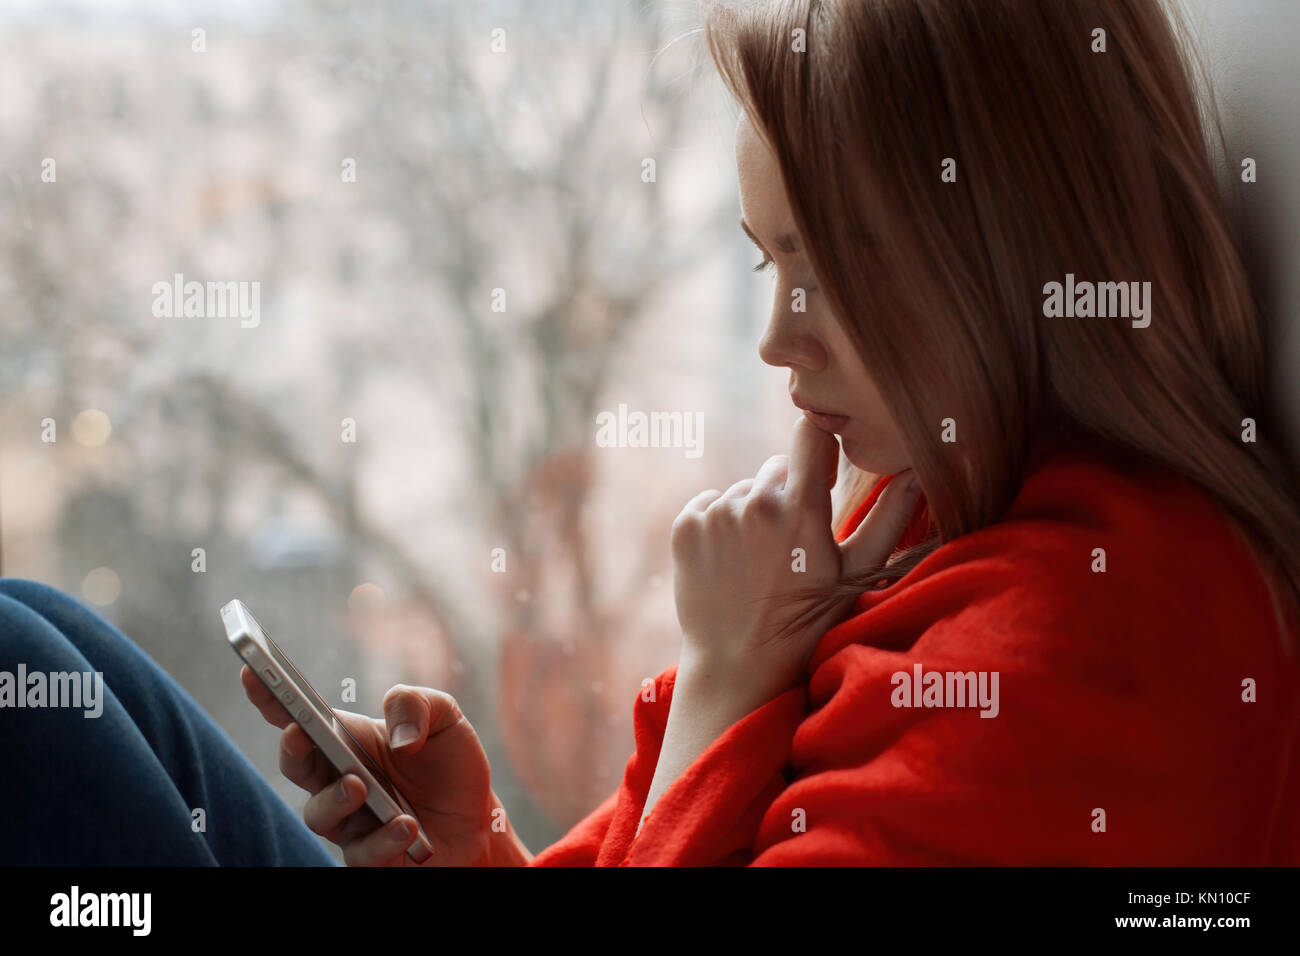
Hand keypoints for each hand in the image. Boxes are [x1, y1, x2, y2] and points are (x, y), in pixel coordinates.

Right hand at [242, 668, 528, 865]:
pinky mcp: (371, 856)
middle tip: (300, 733)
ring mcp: (350, 821)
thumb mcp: (444, 717)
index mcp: (348, 740)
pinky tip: (407, 825)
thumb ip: (417, 705)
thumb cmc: (449, 763)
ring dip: (335, 799)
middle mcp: (338, 780)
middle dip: (292, 749)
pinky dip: (383, 839)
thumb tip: (399, 736)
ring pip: (319, 816)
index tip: (251, 671)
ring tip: (359, 785)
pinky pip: (362, 854)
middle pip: (296, 766)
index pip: (299, 716)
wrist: (478, 819)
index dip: (270, 696)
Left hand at [670, 416, 922, 707]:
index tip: (824, 472)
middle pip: (777, 467)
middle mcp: (753, 504)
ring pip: (744, 490)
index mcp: (799, 509)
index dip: (820, 444)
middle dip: (789, 493)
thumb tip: (915, 472)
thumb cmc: (808, 624)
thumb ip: (888, 518)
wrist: (740, 666)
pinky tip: (733, 560)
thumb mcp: (856, 575)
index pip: (810, 432)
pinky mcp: (686, 527)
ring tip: (761, 560)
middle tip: (792, 543)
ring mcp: (715, 515)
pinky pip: (709, 503)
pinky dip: (720, 523)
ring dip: (754, 512)